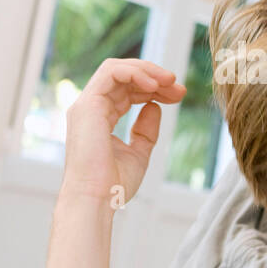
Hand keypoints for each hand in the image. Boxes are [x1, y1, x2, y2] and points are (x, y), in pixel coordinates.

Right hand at [62, 59, 185, 205]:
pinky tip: (155, 85)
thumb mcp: (138, 153)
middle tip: (180, 88)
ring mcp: (86, 105)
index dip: (155, 88)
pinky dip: (135, 73)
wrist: (97, 199)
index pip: (128, 90)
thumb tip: (154, 106)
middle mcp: (90, 108)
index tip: (179, 95)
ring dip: (147, 71)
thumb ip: (146, 130)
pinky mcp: (87, 104)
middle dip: (155, 77)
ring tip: (170, 81)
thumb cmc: (113, 184)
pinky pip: (111, 73)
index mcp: (100, 117)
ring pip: (117, 68)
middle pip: (124, 76)